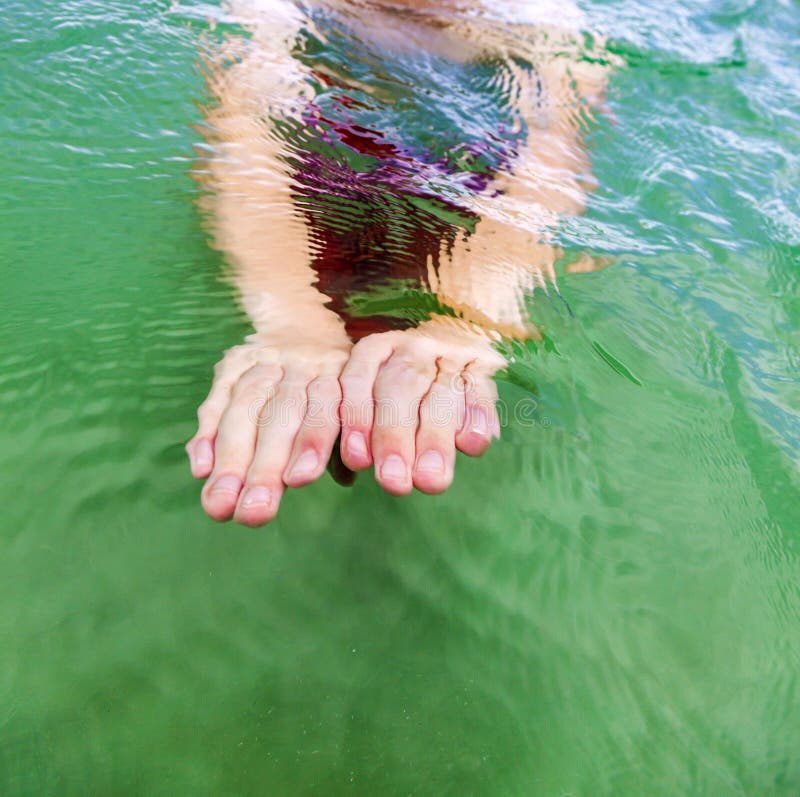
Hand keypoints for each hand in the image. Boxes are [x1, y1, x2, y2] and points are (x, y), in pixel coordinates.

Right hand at [186, 337, 349, 525]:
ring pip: (246, 407)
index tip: (297, 482)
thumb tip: (348, 478)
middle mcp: (301, 365)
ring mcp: (265, 361)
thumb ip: (346, 437)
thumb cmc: (331, 383)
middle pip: (281, 414)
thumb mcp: (349, 398)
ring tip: (220, 503)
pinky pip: (219, 396)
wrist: (300, 321)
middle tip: (252, 513)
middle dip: (265, 465)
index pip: (324, 410)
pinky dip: (208, 432)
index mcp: (338, 374)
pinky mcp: (234, 361)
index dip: (311, 443)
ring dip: (231, 458)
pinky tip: (201, 469)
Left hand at [338, 317, 504, 495]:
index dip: (356, 421)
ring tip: (431, 480)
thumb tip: (350, 468)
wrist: (449, 342)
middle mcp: (409, 349)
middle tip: (393, 482)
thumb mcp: (368, 392)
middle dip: (394, 437)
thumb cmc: (395, 385)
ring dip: (435, 439)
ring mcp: (447, 355)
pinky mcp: (480, 367)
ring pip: (440, 394)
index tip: (357, 461)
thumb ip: (356, 426)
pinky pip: (480, 391)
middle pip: (399, 389)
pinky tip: (472, 446)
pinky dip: (477, 418)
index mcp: (373, 351)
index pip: (357, 383)